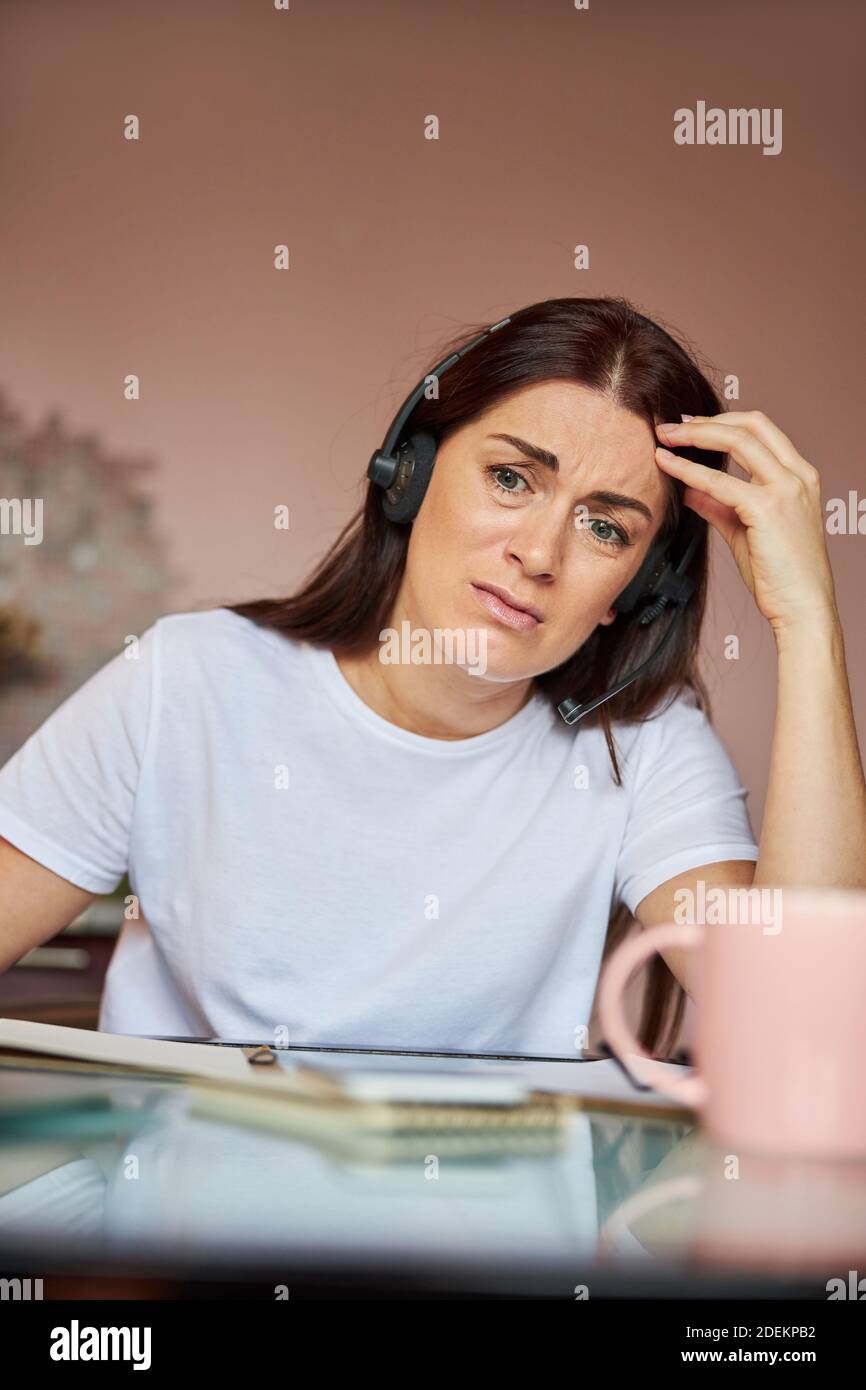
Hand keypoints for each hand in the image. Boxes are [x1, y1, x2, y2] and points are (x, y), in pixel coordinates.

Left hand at [654, 410, 838, 635]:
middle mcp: (798, 475)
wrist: (802, 606)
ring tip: (664, 437)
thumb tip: (690, 490)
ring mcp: (786, 489)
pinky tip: (667, 465)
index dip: (723, 422)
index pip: (761, 430)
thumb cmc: (779, 574)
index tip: (691, 425)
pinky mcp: (768, 508)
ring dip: (695, 435)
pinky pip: (719, 481)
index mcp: (799, 476)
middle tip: (670, 426)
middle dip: (705, 421)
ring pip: (737, 441)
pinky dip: (688, 469)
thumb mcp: (745, 531)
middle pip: (750, 425)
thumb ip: (720, 506)